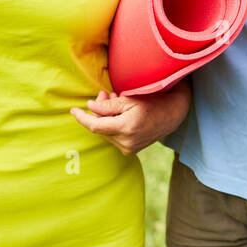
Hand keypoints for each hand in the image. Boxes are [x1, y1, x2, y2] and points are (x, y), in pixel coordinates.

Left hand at [70, 80, 191, 154]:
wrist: (173, 115)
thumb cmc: (153, 102)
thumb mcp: (130, 99)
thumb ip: (107, 105)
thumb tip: (89, 107)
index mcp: (126, 127)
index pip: (95, 126)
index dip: (82, 118)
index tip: (72, 110)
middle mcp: (127, 142)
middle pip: (100, 128)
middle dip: (97, 112)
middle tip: (104, 94)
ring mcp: (129, 148)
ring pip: (106, 133)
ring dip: (105, 118)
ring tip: (114, 101)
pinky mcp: (131, 151)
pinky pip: (113, 137)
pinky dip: (112, 126)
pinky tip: (118, 114)